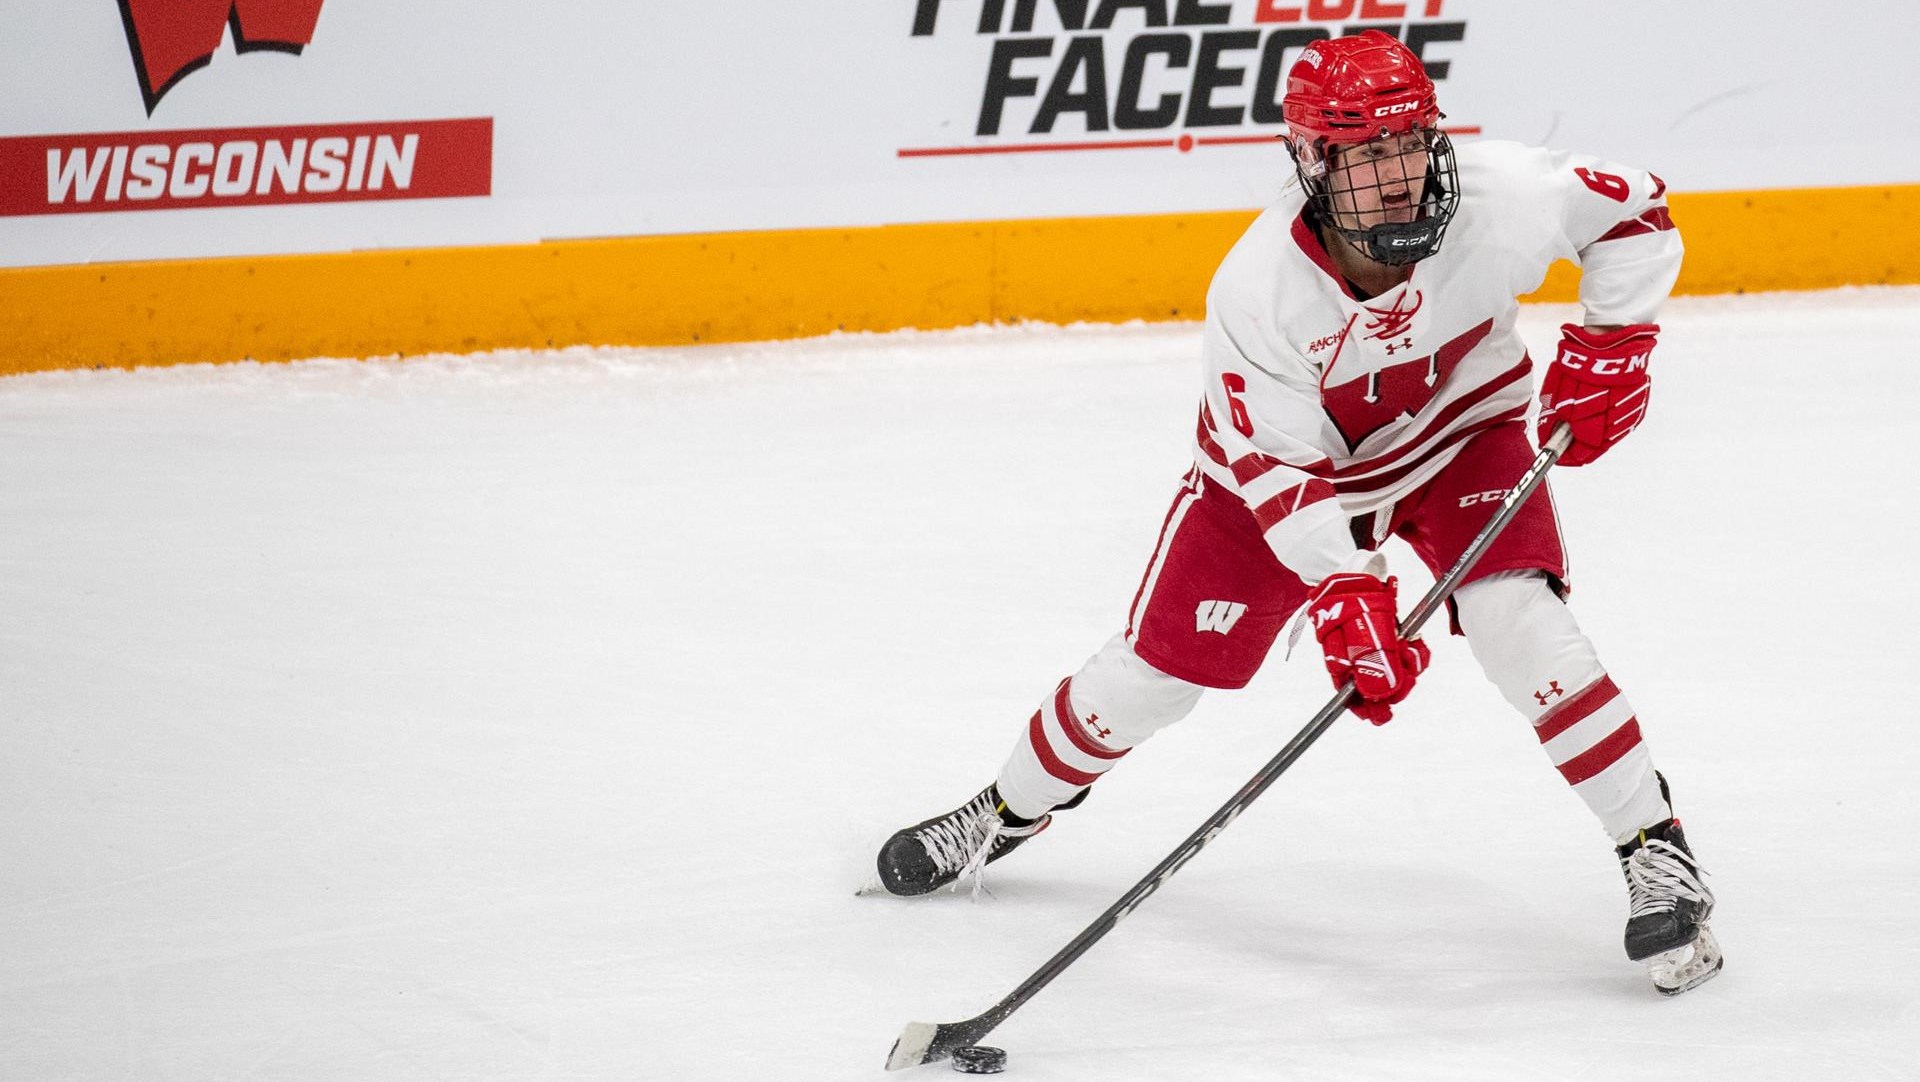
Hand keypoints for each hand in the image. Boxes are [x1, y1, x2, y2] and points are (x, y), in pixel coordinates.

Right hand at [1307, 572, 1429, 724]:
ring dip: (1407, 666)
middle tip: (1409, 675)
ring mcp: (1369, 645)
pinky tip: (1414, 643)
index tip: (1382, 715)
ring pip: (1391, 670)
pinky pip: (1401, 653)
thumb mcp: (1364, 626)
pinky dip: (1412, 652)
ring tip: (1412, 650)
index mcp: (1338, 659)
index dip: (1366, 707)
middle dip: (1395, 685)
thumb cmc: (1354, 593)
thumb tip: (1381, 694)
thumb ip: (1372, 660)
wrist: (1360, 564)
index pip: (1349, 694)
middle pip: (1373, 686)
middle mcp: (1352, 656)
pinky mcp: (1385, 635)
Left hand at [1538, 323, 1655, 466]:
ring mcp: (1631, 413)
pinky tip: (1597, 401)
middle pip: (1596, 445)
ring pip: (1609, 431)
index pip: (1582, 455)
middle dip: (1577, 439)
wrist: (1612, 341)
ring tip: (1579, 408)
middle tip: (1561, 428)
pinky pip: (1620, 416)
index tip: (1554, 452)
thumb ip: (1552, 422)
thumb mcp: (1557, 397)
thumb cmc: (1581, 369)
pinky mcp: (1639, 400)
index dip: (1566, 455)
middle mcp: (1619, 426)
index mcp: (1598, 428)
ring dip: (1593, 426)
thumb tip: (1546, 439)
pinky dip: (1607, 413)